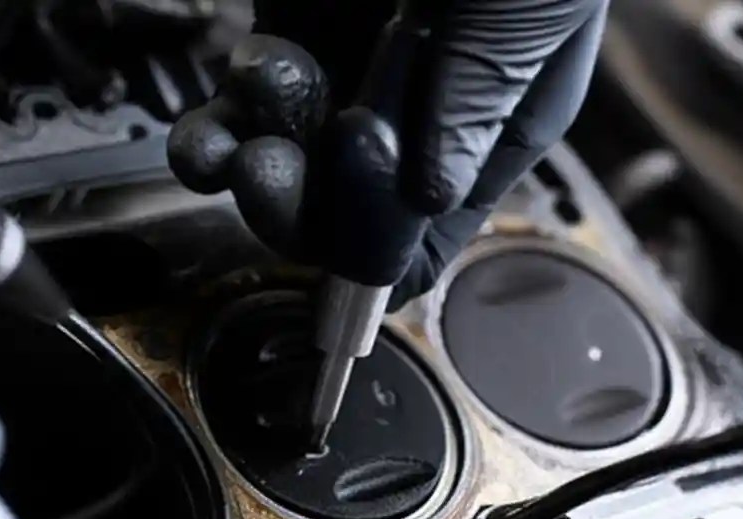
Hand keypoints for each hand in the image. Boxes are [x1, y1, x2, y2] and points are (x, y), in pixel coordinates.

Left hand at [168, 0, 608, 307]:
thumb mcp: (523, 11)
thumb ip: (480, 103)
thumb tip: (431, 199)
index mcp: (488, 121)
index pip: (428, 235)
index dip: (375, 262)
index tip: (332, 270)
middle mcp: (408, 113)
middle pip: (339, 215)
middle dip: (297, 210)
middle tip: (274, 174)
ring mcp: (340, 75)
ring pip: (280, 173)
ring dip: (251, 169)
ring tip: (249, 125)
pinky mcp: (284, 35)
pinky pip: (238, 113)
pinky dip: (219, 123)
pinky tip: (230, 98)